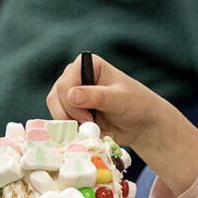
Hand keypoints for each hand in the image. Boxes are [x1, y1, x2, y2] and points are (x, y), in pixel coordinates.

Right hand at [45, 55, 197, 193]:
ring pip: (56, 110)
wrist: (141, 123)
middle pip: (56, 97)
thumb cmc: (135, 104)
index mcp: (88, 64)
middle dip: (70, 116)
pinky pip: (61, 120)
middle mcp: (76, 76)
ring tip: (92, 130)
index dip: (72, 103)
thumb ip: (96, 96)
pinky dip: (73, 130)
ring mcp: (71, 93)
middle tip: (89, 127)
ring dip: (71, 124)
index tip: (88, 118)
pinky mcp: (72, 110)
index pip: (66, 83)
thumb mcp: (118, 99)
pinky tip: (90, 132)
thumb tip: (71, 94)